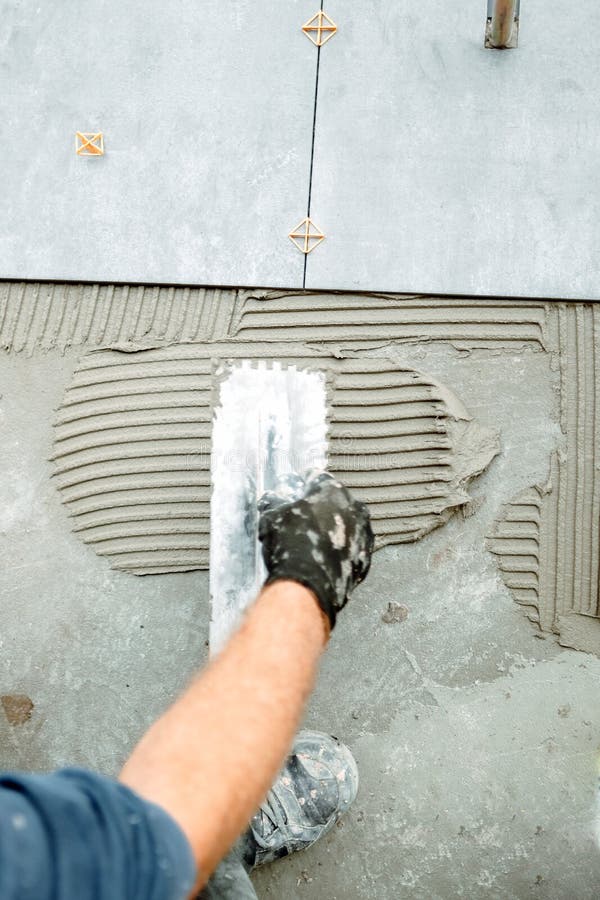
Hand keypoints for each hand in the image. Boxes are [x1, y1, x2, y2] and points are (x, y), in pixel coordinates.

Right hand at [258, 471, 373, 628]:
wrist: (307, 587)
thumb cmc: (291, 549)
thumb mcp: (271, 518)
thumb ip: (274, 502)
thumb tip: (272, 499)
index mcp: (332, 490)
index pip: (316, 478)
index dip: (303, 484)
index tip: (297, 489)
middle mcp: (354, 508)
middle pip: (335, 500)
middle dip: (320, 506)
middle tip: (303, 517)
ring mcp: (363, 534)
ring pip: (347, 523)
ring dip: (333, 527)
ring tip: (314, 540)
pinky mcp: (365, 558)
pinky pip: (352, 547)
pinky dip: (341, 549)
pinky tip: (324, 556)